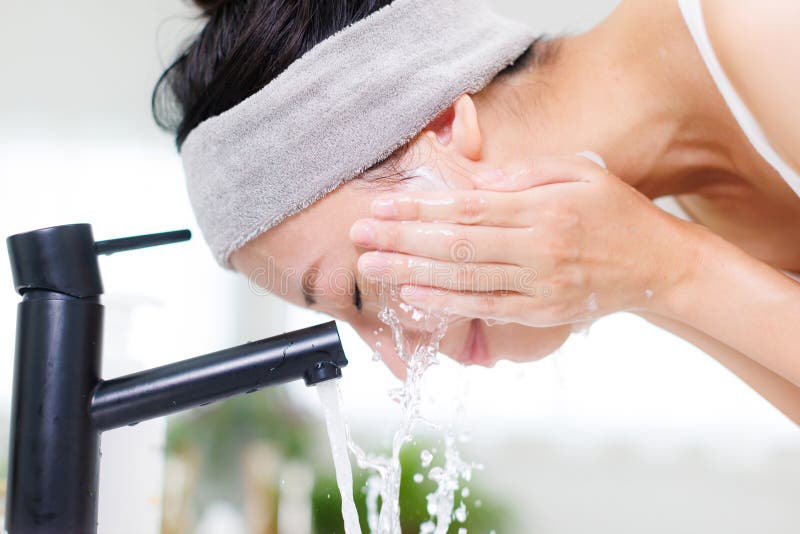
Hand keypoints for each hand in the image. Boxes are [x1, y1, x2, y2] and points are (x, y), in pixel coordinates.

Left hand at [350, 156, 697, 326]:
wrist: (659, 265)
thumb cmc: (615, 211)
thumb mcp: (579, 173)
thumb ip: (526, 172)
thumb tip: (474, 178)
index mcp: (544, 208)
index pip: (469, 206)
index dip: (421, 207)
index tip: (381, 206)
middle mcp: (539, 247)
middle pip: (458, 244)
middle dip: (403, 239)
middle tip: (359, 236)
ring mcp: (540, 284)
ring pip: (467, 279)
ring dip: (414, 272)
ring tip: (373, 267)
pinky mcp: (542, 311)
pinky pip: (488, 308)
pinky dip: (448, 304)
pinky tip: (414, 295)